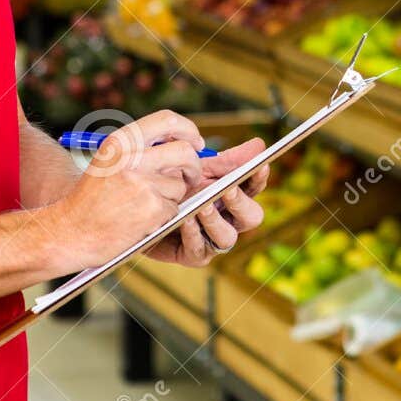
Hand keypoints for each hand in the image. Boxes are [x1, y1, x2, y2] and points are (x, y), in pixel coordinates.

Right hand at [44, 110, 206, 268]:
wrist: (71, 231)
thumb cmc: (92, 199)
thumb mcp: (109, 161)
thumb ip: (141, 149)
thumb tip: (187, 144)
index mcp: (120, 141)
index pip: (167, 120)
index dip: (188, 130)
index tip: (195, 142)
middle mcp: (132, 158)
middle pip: (185, 152)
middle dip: (194, 166)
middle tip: (190, 176)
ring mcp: (143, 184)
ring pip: (180, 184)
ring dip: (172, 197)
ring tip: (145, 206)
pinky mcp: (152, 209)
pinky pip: (175, 208)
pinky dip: (165, 216)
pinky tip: (142, 220)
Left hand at [144, 137, 268, 267]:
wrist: (141, 209)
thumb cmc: (175, 188)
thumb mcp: (199, 170)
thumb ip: (227, 161)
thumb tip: (259, 144)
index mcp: (234, 196)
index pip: (254, 187)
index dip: (259, 178)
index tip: (259, 165)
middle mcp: (230, 221)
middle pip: (251, 217)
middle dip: (241, 203)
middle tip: (228, 189)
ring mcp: (213, 240)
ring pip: (227, 237)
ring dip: (215, 220)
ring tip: (203, 206)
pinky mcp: (194, 255)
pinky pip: (199, 249)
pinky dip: (193, 233)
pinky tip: (185, 219)